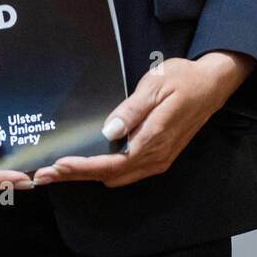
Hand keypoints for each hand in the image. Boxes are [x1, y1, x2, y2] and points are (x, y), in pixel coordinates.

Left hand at [32, 52, 255, 188]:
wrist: (211, 84)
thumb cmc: (182, 79)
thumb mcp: (155, 86)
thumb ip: (132, 110)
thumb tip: (109, 131)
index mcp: (153, 141)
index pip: (112, 164)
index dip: (83, 168)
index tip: (58, 166)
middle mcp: (155, 157)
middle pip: (110, 175)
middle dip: (77, 176)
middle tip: (44, 174)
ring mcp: (158, 160)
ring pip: (117, 177)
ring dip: (87, 175)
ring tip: (58, 171)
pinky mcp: (157, 156)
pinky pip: (126, 171)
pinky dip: (103, 171)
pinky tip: (86, 164)